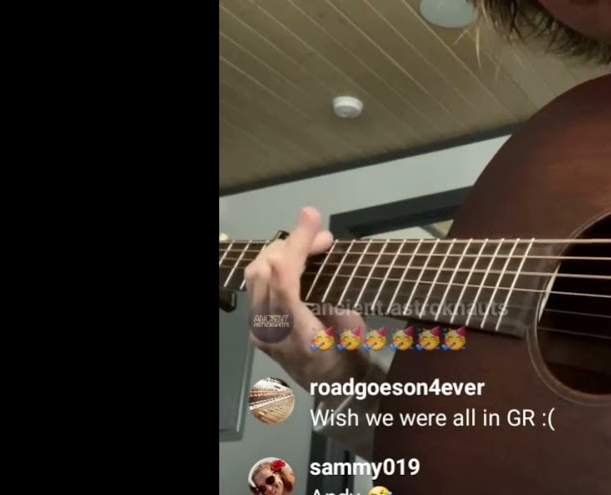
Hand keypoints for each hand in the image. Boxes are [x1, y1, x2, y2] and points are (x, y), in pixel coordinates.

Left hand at [242, 207, 369, 386]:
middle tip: (323, 236)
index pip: (285, 286)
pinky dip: (274, 264)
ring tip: (311, 244)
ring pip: (255, 275)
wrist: (334, 391)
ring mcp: (259, 329)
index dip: (295, 247)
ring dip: (280, 250)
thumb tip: (324, 262)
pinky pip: (256, 285)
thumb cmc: (351, 361)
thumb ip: (338, 303)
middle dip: (291, 244)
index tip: (311, 218)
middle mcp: (271, 333)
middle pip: (264, 273)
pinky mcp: (257, 324)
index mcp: (299, 338)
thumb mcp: (355, 333)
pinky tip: (295, 259)